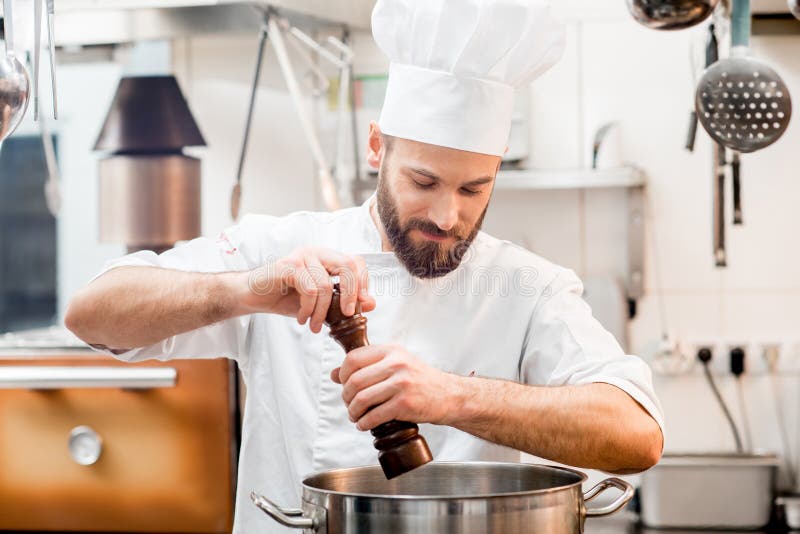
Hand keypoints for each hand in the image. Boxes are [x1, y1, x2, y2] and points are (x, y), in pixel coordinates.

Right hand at [242, 247, 375, 332]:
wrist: (253, 296)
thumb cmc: (287, 297)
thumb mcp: (321, 303)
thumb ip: (344, 302)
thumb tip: (372, 303)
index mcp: (327, 257)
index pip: (356, 261)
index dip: (363, 282)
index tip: (362, 305)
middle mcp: (317, 251)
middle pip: (348, 265)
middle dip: (352, 294)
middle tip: (347, 315)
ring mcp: (303, 256)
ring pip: (326, 285)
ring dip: (322, 312)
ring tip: (314, 325)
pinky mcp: (289, 265)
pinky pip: (310, 289)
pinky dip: (309, 308)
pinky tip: (301, 318)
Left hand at [331, 344, 459, 430]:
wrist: (450, 395)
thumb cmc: (421, 380)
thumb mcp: (396, 365)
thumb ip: (367, 367)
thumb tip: (335, 374)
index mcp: (392, 351)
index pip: (353, 358)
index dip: (343, 374)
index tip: (344, 385)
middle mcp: (396, 364)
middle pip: (355, 380)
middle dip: (346, 396)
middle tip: (349, 404)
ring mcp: (402, 384)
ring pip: (362, 399)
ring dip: (353, 411)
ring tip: (355, 416)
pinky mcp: (405, 404)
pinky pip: (375, 415)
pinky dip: (364, 423)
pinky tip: (364, 424)